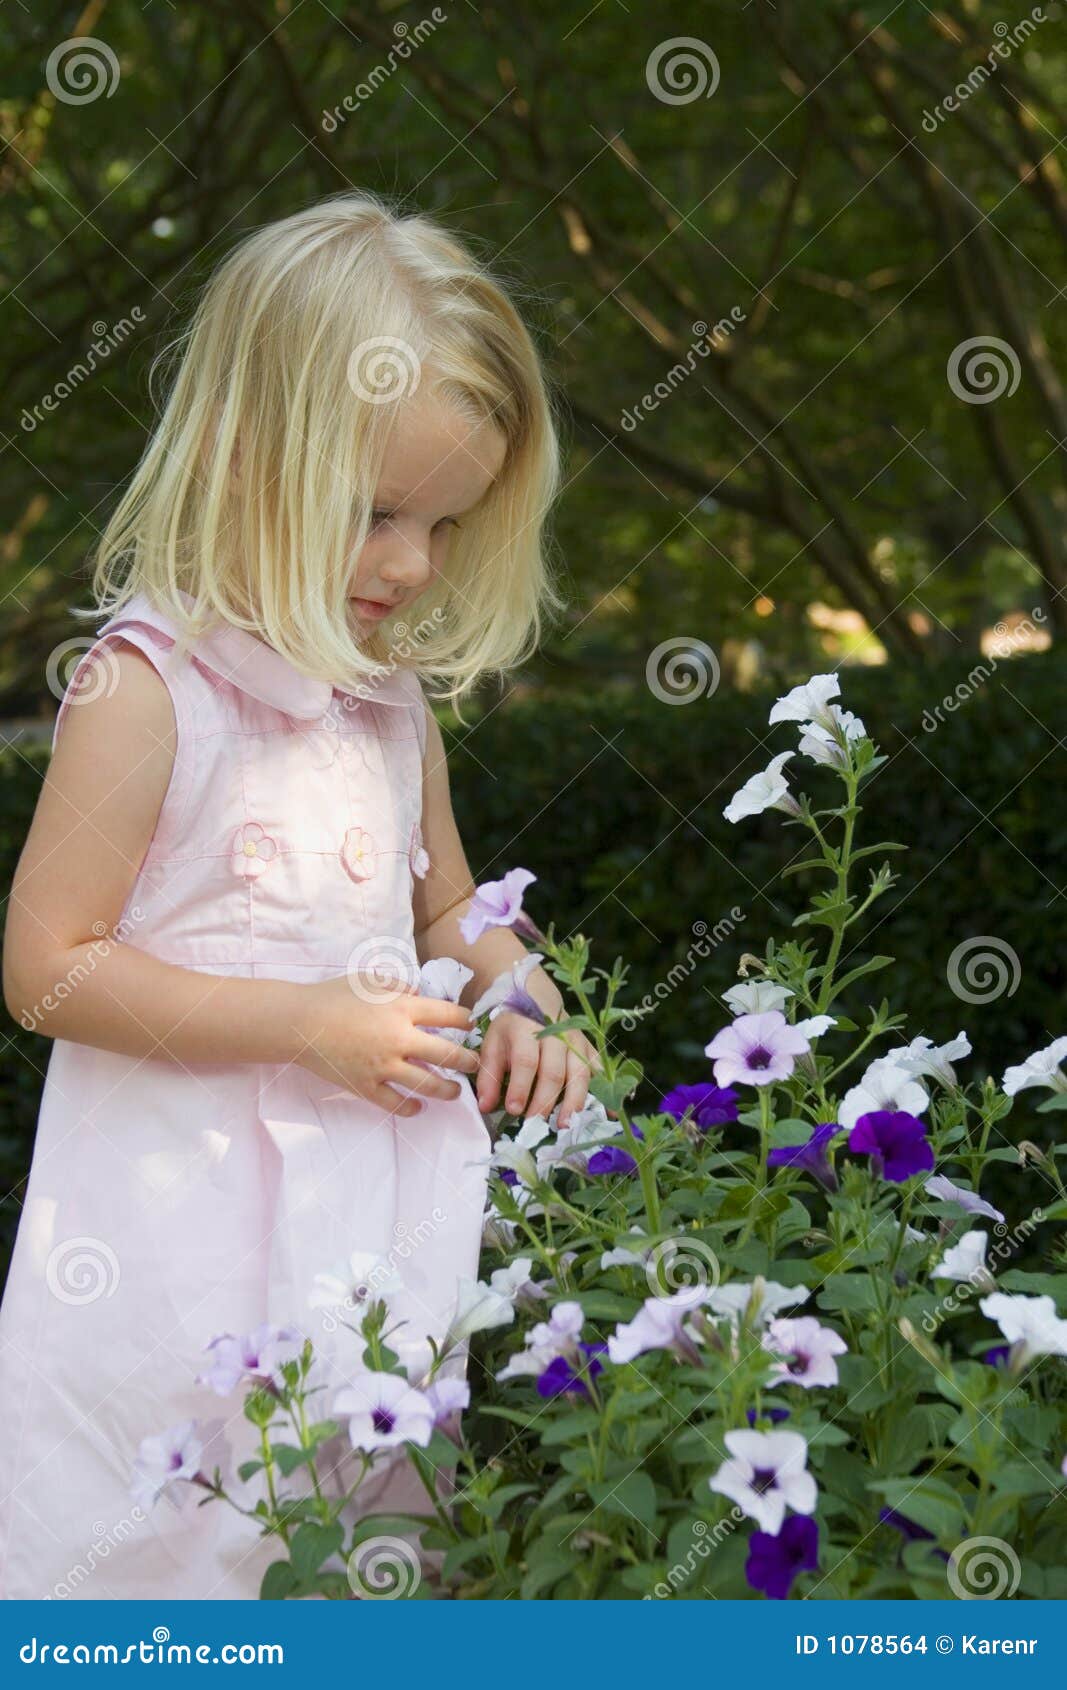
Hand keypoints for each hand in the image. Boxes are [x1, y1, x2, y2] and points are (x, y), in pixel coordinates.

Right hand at [294, 974, 478, 1117]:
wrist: (300, 1023)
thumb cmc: (334, 996)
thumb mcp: (370, 980)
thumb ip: (398, 987)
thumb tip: (417, 993)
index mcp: (402, 1008)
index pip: (447, 1016)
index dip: (464, 1021)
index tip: (469, 1026)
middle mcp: (399, 1039)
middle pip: (446, 1055)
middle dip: (467, 1061)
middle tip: (474, 1065)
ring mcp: (383, 1066)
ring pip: (427, 1084)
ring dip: (447, 1090)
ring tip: (454, 1092)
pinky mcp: (366, 1086)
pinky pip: (395, 1103)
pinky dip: (410, 1108)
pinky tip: (417, 1107)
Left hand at [475, 1009, 601, 1128]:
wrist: (537, 1000)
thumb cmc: (512, 1028)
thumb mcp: (493, 1045)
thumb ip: (489, 1077)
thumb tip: (485, 1107)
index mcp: (526, 1031)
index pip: (525, 1061)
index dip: (520, 1087)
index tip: (514, 1110)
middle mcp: (556, 1036)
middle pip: (554, 1072)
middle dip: (545, 1101)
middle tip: (535, 1124)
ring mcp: (577, 1042)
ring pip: (580, 1074)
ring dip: (574, 1101)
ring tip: (564, 1125)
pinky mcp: (590, 1049)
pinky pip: (600, 1072)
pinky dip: (605, 1093)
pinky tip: (608, 1113)